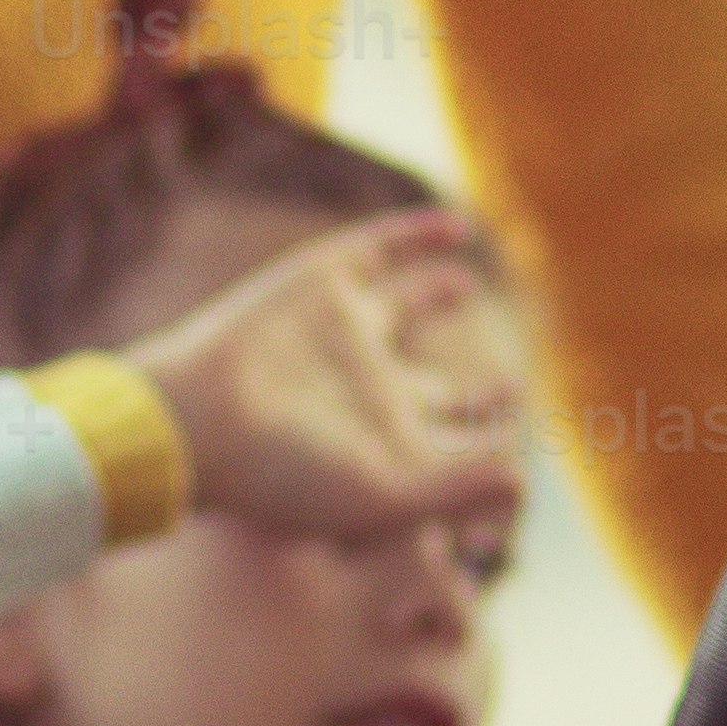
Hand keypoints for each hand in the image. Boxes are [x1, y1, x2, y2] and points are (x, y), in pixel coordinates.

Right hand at [116, 209, 526, 544]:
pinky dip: (419, 234)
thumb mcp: (384, 497)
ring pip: (402, 309)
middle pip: (433, 389)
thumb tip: (524, 483)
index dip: (495, 442)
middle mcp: (370, 387)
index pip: (456, 445)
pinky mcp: (323, 282)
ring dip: (436, 295)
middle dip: (473, 390)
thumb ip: (461, 490)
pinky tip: (456, 228)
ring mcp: (346, 331)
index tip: (529, 436)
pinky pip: (381, 250)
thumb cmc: (285, 472)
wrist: (196, 417)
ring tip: (464, 284)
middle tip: (509, 385)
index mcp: (389, 443)